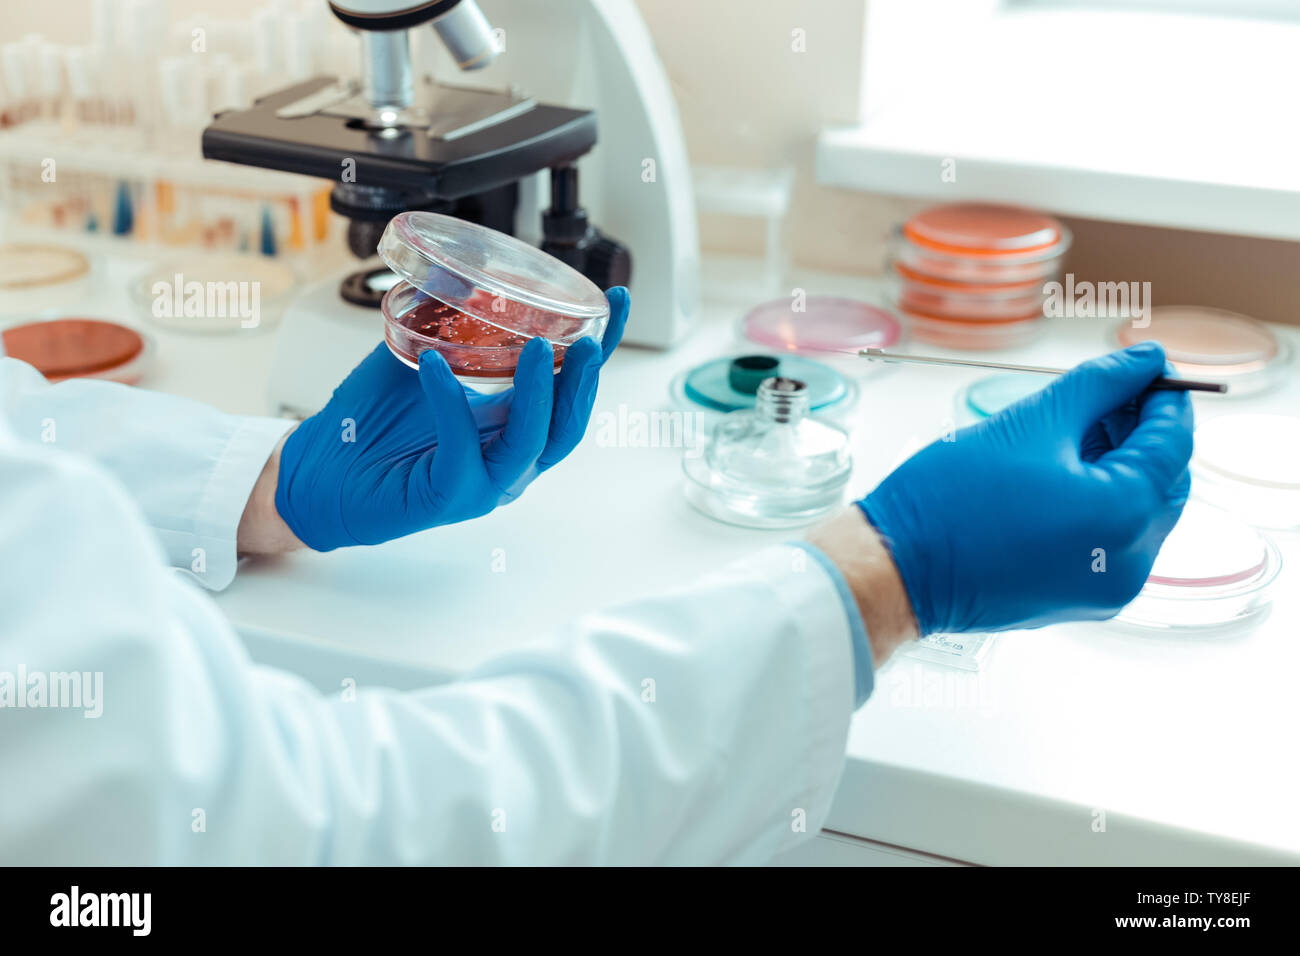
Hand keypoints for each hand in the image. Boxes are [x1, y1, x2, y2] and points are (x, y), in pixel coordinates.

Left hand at [273, 287, 628, 550]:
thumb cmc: (366, 426)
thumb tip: (467, 276)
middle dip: (586, 376)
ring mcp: (484, 483)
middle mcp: (507, 460)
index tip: (615, 302)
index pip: (569, 389)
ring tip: (540, 347)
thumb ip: (450, 330)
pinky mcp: (450, 498)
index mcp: (510, 428)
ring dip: (542, 392)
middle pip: (568, 422)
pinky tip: (434, 367)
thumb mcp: (420, 362)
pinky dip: (451, 403)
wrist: (316, 473)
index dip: (600, 347)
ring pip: (533, 441)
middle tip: (590, 333)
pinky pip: (464, 449)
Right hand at [859, 343, 1193, 635]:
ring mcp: (1107, 588)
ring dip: (1120, 465)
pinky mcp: (1080, 597)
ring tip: (1076, 428)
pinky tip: (1062, 470)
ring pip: (1139, 510)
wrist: (898, 567)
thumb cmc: (951, 497)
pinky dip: (1100, 500)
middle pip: (1164, 481)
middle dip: (1144, 432)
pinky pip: (1112, 538)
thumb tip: (1144, 359)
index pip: (1173, 443)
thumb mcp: (1031, 422)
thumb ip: (1099, 384)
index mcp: (1124, 515)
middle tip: (1109, 392)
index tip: (1146, 365)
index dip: (1164, 396)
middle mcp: (1130, 562)